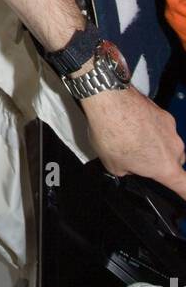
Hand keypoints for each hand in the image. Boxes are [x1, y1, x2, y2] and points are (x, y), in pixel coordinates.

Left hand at [81, 84, 185, 199]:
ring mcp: (169, 127)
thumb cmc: (113, 133)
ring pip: (167, 142)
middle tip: (139, 159)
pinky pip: (159, 125)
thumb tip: (128, 165)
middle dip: (161, 163)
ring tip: (130, 138)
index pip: (185, 187)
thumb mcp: (114, 166)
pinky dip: (149, 127)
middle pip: (176, 161)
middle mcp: (174, 147)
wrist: (109, 100)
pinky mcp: (161, 111)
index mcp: (165, 167)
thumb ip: (127, 171)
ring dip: (154, 144)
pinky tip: (130, 124)